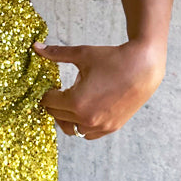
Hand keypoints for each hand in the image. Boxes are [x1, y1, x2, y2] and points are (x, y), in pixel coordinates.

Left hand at [31, 40, 165, 139]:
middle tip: (58, 91)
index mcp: (77, 102)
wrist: (144, 67)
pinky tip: (85, 108)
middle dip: (54, 103)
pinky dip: (82, 124)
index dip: (46, 91)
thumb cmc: (113, 59)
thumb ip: (56, 54)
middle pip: (57, 115)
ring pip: (71, 128)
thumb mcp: (82, 55)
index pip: (48, 102)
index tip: (50, 84)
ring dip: (66, 116)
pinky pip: (88, 133)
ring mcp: (101, 126)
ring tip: (70, 100)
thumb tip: (35, 47)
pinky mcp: (111, 127)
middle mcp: (87, 119)